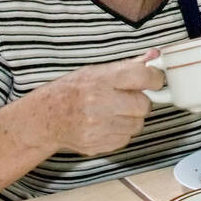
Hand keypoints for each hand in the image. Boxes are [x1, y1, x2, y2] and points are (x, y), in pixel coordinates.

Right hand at [41, 49, 164, 155]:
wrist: (45, 118)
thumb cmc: (72, 91)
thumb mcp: (95, 72)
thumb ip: (128, 66)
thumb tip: (155, 56)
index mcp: (101, 79)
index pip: (143, 77)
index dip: (154, 79)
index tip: (154, 80)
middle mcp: (100, 102)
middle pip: (144, 105)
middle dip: (140, 102)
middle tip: (127, 99)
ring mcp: (98, 126)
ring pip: (137, 125)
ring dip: (131, 119)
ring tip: (113, 112)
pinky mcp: (97, 144)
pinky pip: (125, 139)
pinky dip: (120, 132)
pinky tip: (105, 125)